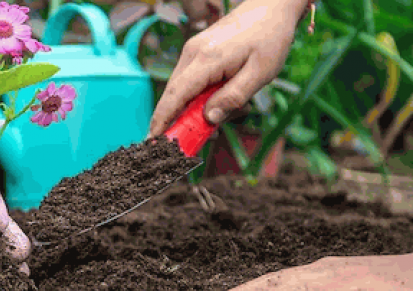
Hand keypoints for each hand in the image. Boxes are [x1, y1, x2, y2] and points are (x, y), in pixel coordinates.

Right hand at [147, 0, 307, 137]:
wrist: (271, 7)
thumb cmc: (270, 37)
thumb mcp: (260, 73)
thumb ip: (234, 97)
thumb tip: (211, 118)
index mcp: (207, 59)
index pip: (176, 94)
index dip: (163, 118)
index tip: (153, 138)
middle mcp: (193, 53)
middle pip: (174, 93)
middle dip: (173, 119)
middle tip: (179, 143)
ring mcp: (193, 50)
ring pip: (180, 87)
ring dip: (185, 109)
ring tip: (201, 127)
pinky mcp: (197, 50)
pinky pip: (188, 79)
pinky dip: (192, 96)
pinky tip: (206, 106)